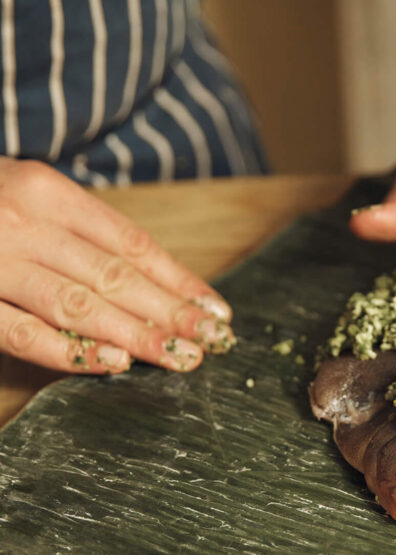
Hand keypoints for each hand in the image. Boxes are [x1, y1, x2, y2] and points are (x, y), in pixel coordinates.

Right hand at [0, 160, 234, 373]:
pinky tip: (112, 364)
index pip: (130, 242)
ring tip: (179, 358)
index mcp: (46, 190)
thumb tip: (148, 282)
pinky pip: (21, 331)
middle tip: (210, 342)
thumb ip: (75, 232)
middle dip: (169, 312)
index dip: (177, 279)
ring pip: (77, 303)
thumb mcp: (24, 196)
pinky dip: (68, 350)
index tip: (215, 310)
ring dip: (135, 335)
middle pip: (113, 274)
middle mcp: (22, 220)